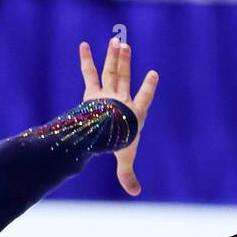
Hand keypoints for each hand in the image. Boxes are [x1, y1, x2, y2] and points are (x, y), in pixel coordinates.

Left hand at [79, 37, 157, 195]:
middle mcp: (121, 100)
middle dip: (126, 64)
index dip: (149, 87)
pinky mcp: (93, 92)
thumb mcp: (126, 160)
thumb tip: (136, 194)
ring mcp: (108, 93)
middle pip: (124, 79)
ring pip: (111, 71)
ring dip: (113, 56)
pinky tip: (83, 44)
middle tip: (126, 48)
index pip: (144, 98)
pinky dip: (85, 59)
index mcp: (134, 113)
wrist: (110, 126)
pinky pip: (89, 73)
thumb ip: (128, 176)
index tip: (154, 74)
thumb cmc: (121, 142)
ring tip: (115, 41)